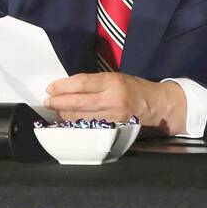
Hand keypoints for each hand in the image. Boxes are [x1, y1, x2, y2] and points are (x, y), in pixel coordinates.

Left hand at [45, 72, 185, 133]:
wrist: (159, 106)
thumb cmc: (136, 89)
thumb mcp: (117, 78)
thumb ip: (95, 83)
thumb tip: (69, 88)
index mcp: (113, 82)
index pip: (81, 83)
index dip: (62, 86)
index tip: (50, 88)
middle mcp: (112, 99)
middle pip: (78, 101)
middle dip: (58, 101)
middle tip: (47, 101)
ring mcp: (113, 117)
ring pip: (81, 116)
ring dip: (64, 113)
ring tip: (55, 110)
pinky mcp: (114, 129)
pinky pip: (89, 126)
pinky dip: (76, 123)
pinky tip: (69, 120)